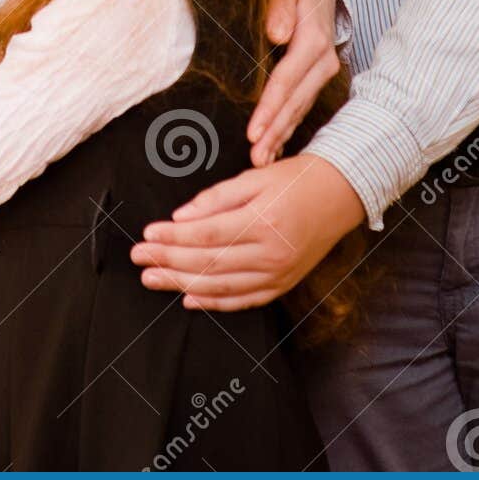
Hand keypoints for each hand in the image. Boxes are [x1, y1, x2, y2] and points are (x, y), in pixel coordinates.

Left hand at [130, 154, 363, 310]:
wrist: (340, 195)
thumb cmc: (295, 180)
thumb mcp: (255, 176)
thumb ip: (216, 198)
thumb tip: (181, 216)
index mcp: (263, 221)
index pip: (207, 234)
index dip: (173, 236)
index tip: (147, 233)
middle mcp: (270, 253)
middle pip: (209, 263)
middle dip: (169, 260)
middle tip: (139, 257)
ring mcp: (277, 274)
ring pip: (221, 286)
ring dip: (182, 284)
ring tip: (152, 278)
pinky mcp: (282, 285)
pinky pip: (243, 300)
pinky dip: (214, 303)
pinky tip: (188, 298)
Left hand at [246, 0, 342, 165]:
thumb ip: (279, 6)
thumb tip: (276, 34)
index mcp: (313, 41)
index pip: (286, 82)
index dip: (269, 108)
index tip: (254, 132)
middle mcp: (323, 61)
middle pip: (294, 103)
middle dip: (275, 132)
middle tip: (256, 159)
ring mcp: (323, 71)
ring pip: (300, 109)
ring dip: (282, 136)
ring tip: (263, 161)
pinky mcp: (317, 76)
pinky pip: (302, 106)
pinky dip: (290, 127)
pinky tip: (277, 147)